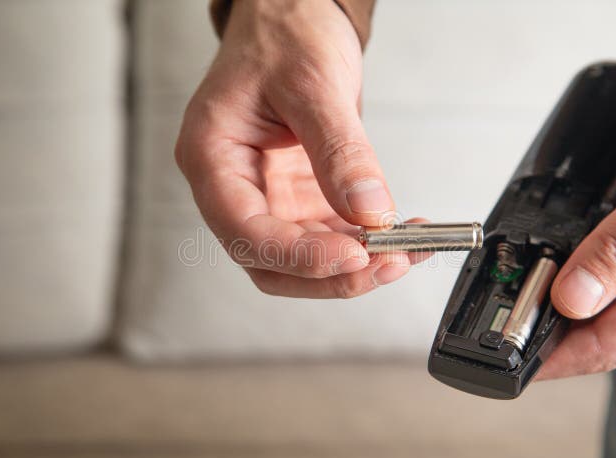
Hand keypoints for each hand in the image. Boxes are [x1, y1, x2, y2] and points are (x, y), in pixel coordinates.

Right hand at [176, 0, 425, 297]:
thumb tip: (369, 211)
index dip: (298, 256)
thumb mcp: (312, 85)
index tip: (352, 256)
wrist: (292, 18)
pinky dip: (363, 245)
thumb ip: (340, 151)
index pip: (244, 231)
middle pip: (270, 261)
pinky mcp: (298, 197)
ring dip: (352, 267)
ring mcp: (267, 196)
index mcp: (211, 157)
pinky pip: (328, 237)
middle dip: (328, 274)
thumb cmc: (283, 37)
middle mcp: (233, 186)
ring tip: (404, 253)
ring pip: (301, 259)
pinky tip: (399, 237)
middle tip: (385, 264)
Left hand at [539, 81, 615, 378]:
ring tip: (520, 300)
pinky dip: (587, 272)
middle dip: (555, 333)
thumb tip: (573, 298)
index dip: (560, 357)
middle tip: (503, 326)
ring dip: (568, 304)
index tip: (513, 361)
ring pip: (615, 302)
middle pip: (611, 328)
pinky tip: (561, 268)